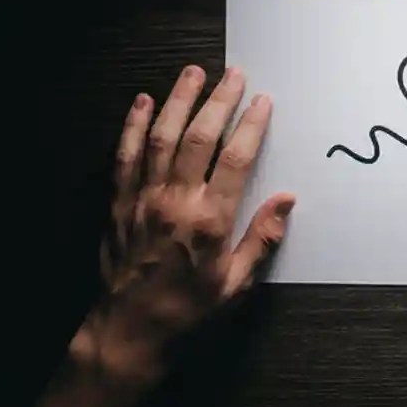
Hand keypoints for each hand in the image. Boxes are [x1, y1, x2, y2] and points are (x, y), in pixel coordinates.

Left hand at [72, 65, 294, 389]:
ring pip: (161, 138)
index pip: (236, 159)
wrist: (129, 333)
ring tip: (192, 73)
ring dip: (177, 101)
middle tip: (233, 74)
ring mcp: (143, 199)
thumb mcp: (235, 285)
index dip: (251, 125)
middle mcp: (175, 202)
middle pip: (199, 137)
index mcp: (210, 221)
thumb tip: (287, 200)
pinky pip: (126, 156)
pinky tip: (143, 103)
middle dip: (218, 101)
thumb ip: (261, 239)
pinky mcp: (119, 204)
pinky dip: (134, 126)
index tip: (262, 102)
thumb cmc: (188, 313)